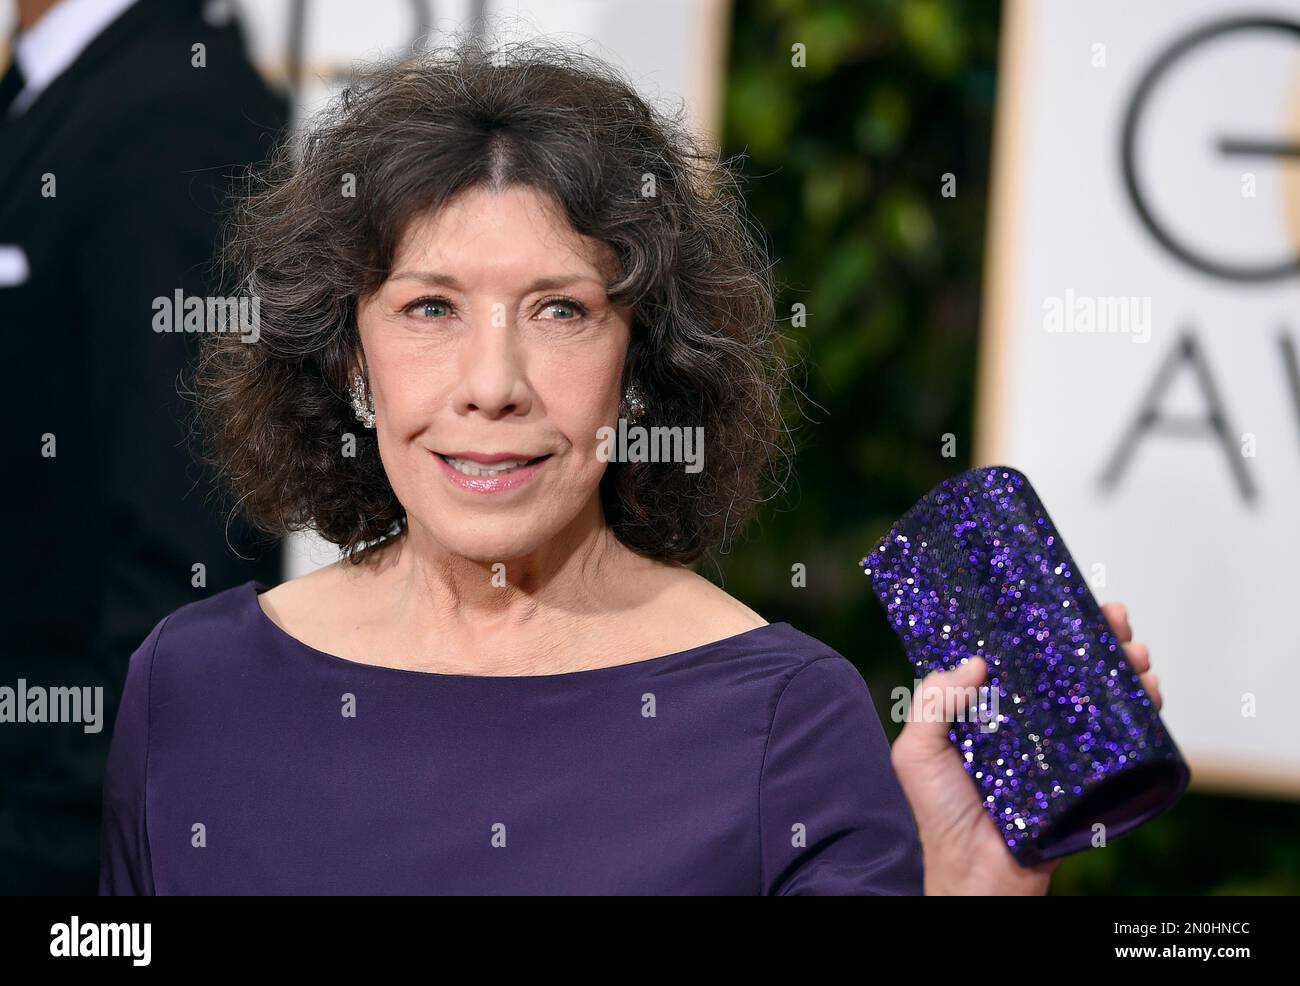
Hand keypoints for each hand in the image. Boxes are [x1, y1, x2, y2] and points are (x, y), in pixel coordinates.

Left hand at [890, 599, 1157, 893]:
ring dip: (1125, 664)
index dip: (1040, 626)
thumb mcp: (916, 752)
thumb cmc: (941, 815)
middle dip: (1096, 635)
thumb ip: (932, 704)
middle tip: (1114, 615)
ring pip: (1100, 693)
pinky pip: (1121, 735)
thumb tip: (976, 662)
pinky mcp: (1090, 773)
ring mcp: (1062, 744)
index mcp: (987, 708)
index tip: (1058, 596)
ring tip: (1135, 649)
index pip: (1018, 656)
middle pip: (1068, 665)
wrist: (980, 876)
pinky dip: (1141, 708)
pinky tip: (1148, 690)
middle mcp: (1028, 719)